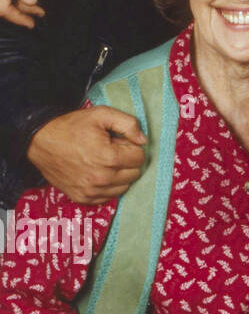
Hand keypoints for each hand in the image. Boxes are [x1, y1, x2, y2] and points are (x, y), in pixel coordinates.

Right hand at [27, 108, 146, 203]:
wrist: (40, 141)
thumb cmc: (71, 127)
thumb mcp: (101, 115)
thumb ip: (128, 124)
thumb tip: (143, 140)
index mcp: (109, 157)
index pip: (140, 157)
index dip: (132, 147)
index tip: (120, 142)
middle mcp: (101, 178)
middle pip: (134, 173)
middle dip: (128, 161)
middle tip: (113, 150)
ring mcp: (91, 191)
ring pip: (124, 187)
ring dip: (120, 175)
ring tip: (105, 162)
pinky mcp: (82, 198)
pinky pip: (108, 197)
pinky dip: (108, 186)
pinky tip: (98, 173)